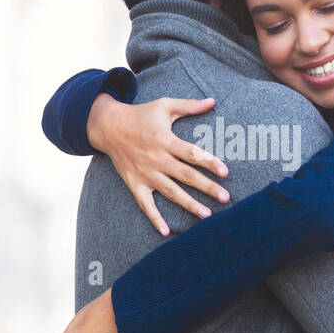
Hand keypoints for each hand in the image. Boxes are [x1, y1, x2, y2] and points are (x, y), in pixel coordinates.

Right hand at [86, 93, 229, 235]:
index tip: (225, 171)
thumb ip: (189, 105)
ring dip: (188, 204)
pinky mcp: (134, 184)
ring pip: (170, 192)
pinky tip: (165, 231)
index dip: (208, 162)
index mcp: (165, 140)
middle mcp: (156, 158)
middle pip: (185, 175)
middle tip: (225, 198)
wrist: (108, 126)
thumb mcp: (164, 106)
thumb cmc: (141, 115)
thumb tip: (213, 101)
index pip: (191, 153)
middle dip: (206, 187)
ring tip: (207, 215)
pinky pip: (145, 204)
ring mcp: (145, 173)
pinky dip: (154, 218)